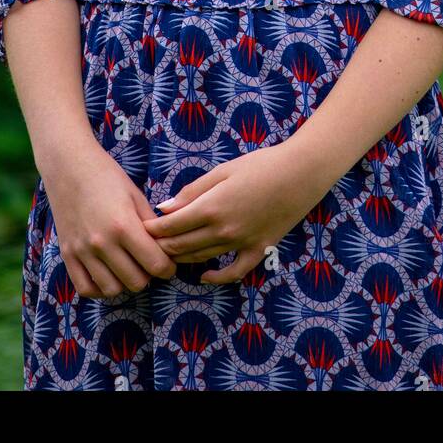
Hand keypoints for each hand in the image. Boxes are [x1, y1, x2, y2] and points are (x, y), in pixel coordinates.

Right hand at [42, 138, 178, 298]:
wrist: (68, 166)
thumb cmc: (106, 176)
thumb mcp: (135, 196)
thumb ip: (150, 225)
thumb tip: (166, 248)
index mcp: (124, 225)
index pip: (155, 264)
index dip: (167, 267)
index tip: (168, 263)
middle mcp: (102, 243)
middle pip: (136, 282)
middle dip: (148, 275)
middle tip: (148, 263)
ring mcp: (82, 251)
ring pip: (113, 290)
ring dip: (125, 283)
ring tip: (128, 267)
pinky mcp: (67, 255)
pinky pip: (86, 288)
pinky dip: (100, 288)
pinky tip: (108, 275)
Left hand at [140, 143, 329, 284]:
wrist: (300, 173)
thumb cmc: (260, 165)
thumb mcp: (222, 171)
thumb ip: (192, 191)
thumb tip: (165, 208)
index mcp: (211, 208)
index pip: (171, 227)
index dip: (153, 230)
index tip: (141, 228)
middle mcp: (223, 231)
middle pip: (182, 247)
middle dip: (161, 246)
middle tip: (148, 243)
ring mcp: (241, 244)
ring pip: (201, 259)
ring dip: (181, 258)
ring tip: (167, 255)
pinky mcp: (258, 250)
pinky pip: (234, 272)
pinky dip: (217, 277)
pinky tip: (204, 276)